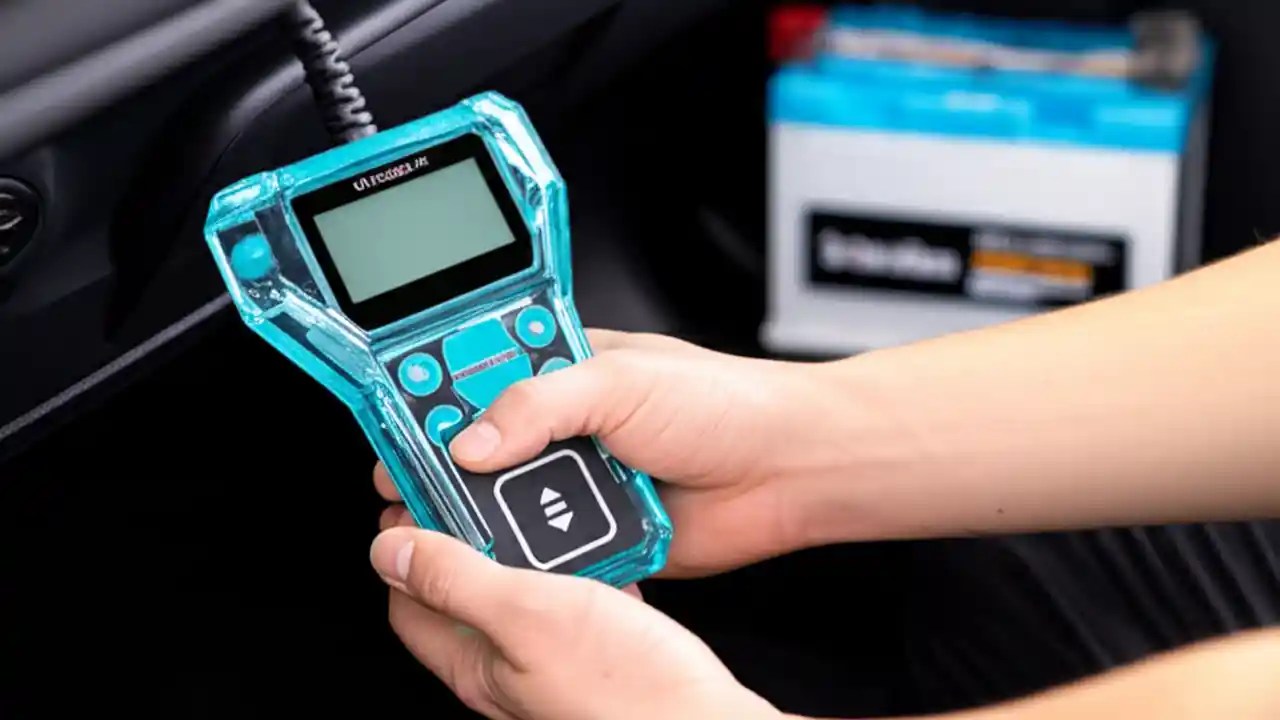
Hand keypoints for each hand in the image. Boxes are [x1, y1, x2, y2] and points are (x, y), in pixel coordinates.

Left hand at [367, 525, 780, 719]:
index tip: (419, 494)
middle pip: (466, 588)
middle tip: (480, 484)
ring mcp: (558, 659)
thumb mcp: (526, 615)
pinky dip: (581, 562)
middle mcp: (510, 667)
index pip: (411, 599)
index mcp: (477, 664)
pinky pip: (579, 595)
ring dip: (529, 542)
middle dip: (468, 533)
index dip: (408, 545)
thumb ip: (455, 580)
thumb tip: (388, 550)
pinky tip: (600, 542)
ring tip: (541, 502)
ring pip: (526, 587)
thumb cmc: (627, 691)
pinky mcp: (603, 651)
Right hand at [398, 329, 843, 577]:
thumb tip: (471, 438)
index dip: (428, 391)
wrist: (789, 470)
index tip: (391, 411)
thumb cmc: (724, 404)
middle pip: (475, 447)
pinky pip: (543, 551)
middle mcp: (563, 426)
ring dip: (480, 516)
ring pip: (502, 504)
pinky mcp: (597, 535)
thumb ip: (537, 402)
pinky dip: (526, 556)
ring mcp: (578, 483)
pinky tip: (510, 556)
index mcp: (560, 370)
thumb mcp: (618, 379)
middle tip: (410, 481)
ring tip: (454, 523)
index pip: (472, 372)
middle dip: (440, 464)